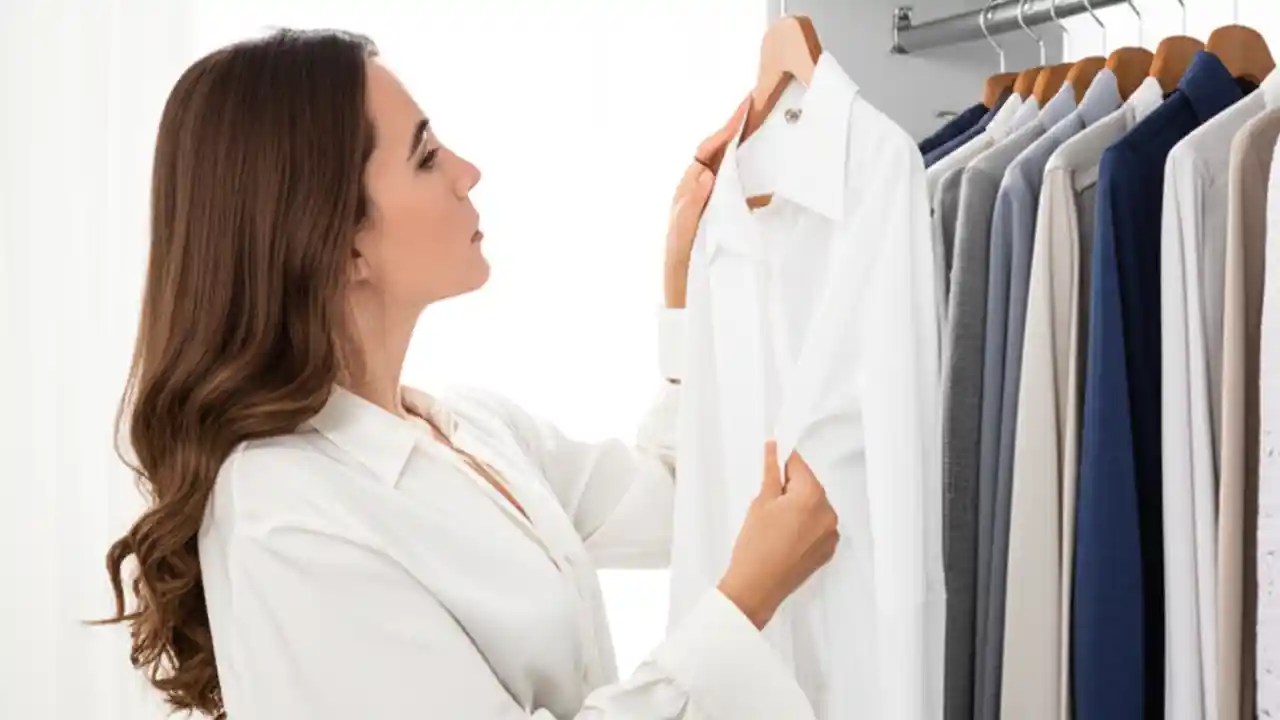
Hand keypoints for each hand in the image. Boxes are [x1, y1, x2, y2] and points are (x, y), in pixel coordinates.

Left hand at [664, 95, 751, 308]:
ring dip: (747, 152)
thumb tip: (706, 173)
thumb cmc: (680, 267)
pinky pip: (740, 192)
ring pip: (731, 170)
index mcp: (687, 191)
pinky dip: (754, 181)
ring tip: (766, 134)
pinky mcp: (724, 217)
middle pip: (719, 154)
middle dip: (737, 131)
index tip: (745, 107)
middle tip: (758, 108)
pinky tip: (770, 182)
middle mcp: (698, 193)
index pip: (707, 151)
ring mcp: (711, 204)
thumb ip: (690, 206)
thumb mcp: (681, 236)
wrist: (686, 297)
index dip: (726, 128)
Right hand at [717, 441, 839, 629]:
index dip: (782, 461)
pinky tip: (785, 535)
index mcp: (812, 496)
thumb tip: (774, 449)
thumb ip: (772, 472)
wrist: (757, 587)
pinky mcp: (828, 550)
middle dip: (790, 487)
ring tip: (775, 523)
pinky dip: (805, 524)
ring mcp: (830, 534)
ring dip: (799, 506)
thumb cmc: (756, 547)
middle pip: (809, 486)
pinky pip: (818, 526)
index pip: (799, 465)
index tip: (774, 456)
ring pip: (814, 506)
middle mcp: (828, 513)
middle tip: (767, 502)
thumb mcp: (761, 502)